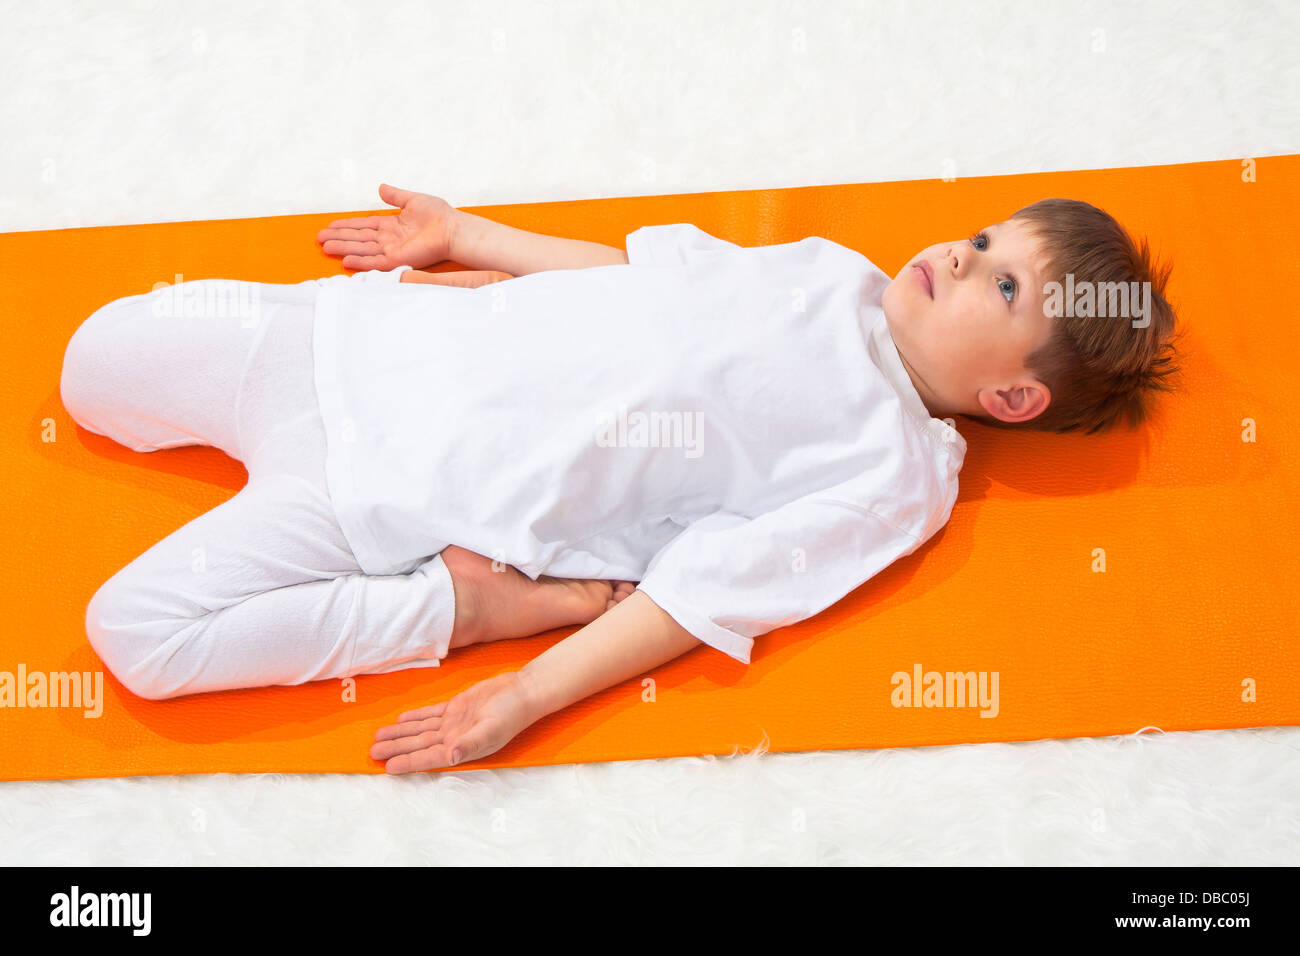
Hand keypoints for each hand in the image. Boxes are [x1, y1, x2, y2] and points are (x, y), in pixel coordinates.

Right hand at [317, 183, 459, 270]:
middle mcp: (389, 238)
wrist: (452, 228)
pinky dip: (361, 261)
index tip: (330, 226)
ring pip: (362, 249)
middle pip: (358, 238)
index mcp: (391, 225)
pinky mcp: (398, 260)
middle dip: (339, 238)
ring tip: (325, 247)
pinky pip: (375, 262)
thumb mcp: (412, 200)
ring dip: (344, 248)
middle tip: (319, 239)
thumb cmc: (438, 215)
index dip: (347, 225)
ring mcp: (392, 250)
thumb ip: (395, 195)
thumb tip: (381, 187)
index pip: (364, 225)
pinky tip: (346, 260)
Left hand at [369, 671, 538, 772]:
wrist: (522, 692)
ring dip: (400, 734)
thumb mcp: (492, 730)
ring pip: (421, 730)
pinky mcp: (456, 708)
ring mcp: (454, 723)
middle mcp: (454, 738)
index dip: (408, 762)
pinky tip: (401, 719)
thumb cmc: (511, 714)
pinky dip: (416, 717)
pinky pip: (431, 714)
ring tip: (379, 738)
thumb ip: (470, 744)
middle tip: (372, 753)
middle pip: (419, 744)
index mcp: (461, 748)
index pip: (428, 757)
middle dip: (396, 748)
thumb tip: (452, 756)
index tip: (388, 767)